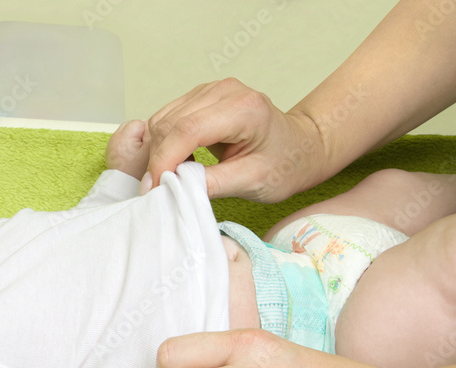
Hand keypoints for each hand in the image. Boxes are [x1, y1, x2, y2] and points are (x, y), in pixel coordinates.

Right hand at [142, 79, 328, 202]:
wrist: (300, 147)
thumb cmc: (284, 164)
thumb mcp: (252, 182)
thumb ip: (211, 184)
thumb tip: (172, 186)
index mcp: (243, 108)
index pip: (187, 130)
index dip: (164, 160)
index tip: (154, 187)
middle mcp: (225, 90)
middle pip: (170, 123)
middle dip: (158, 159)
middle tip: (159, 190)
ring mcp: (211, 90)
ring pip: (163, 119)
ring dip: (159, 151)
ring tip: (172, 177)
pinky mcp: (201, 96)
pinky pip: (168, 118)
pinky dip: (164, 143)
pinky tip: (179, 162)